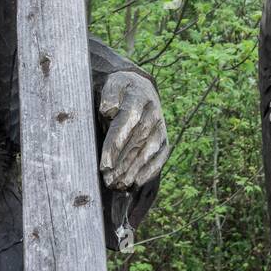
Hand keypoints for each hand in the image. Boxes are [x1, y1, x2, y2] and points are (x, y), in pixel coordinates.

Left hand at [98, 71, 169, 190]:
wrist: (140, 88)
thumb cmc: (119, 92)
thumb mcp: (112, 85)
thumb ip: (109, 95)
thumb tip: (108, 110)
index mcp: (138, 97)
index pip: (127, 122)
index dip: (116, 144)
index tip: (105, 164)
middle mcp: (153, 113)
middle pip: (138, 140)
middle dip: (123, 162)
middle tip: (108, 180)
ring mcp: (161, 126)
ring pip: (149, 151)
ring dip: (134, 170)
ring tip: (119, 185)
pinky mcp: (164, 139)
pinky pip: (160, 156)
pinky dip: (150, 171)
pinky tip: (136, 182)